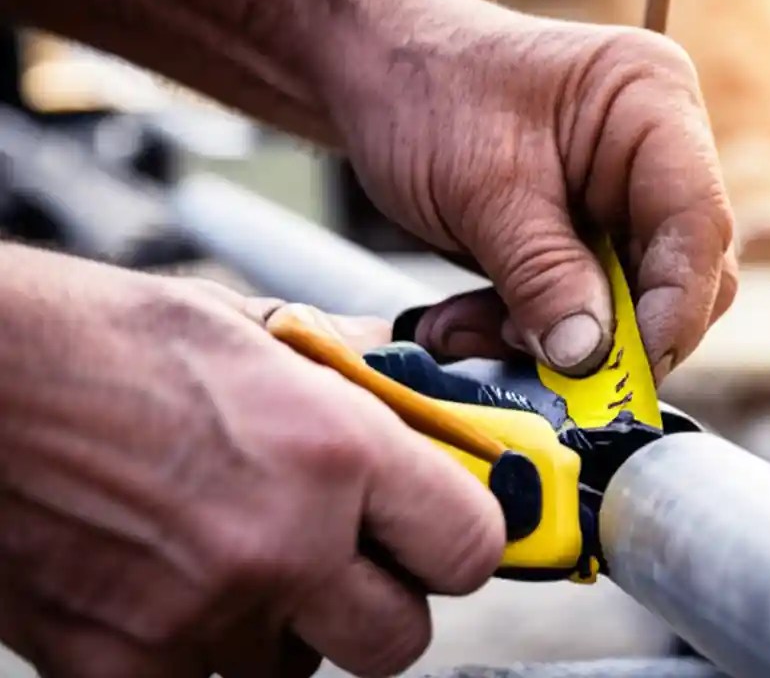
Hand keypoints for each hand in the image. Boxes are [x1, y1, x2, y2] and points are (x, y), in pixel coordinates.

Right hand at [0, 256, 503, 677]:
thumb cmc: (97, 341)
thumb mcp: (250, 328)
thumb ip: (351, 373)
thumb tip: (419, 383)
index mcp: (331, 449)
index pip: (470, 548)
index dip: (460, 543)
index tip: (441, 535)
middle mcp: (281, 541)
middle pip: (400, 639)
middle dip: (380, 604)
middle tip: (346, 561)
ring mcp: (200, 614)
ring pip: (297, 673)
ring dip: (285, 631)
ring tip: (234, 560)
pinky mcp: (116, 663)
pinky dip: (197, 659)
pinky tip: (171, 595)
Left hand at [320, 0, 737, 381]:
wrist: (366, 71)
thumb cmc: (426, 92)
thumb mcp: (480, 187)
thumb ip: (542, 274)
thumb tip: (588, 359)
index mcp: (653, 106)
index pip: (697, 224)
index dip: (674, 306)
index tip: (626, 370)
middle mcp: (655, 155)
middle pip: (676, 275)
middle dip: (604, 333)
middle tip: (532, 360)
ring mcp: (620, 200)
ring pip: (623, 305)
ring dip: (544, 340)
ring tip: (459, 331)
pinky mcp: (583, 238)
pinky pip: (577, 307)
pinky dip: (519, 327)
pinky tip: (457, 324)